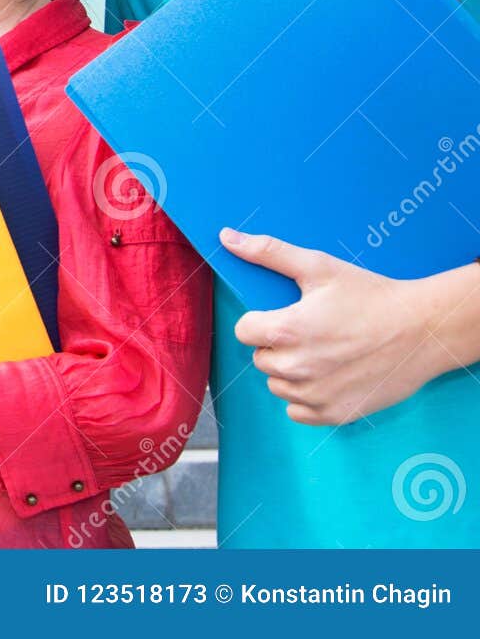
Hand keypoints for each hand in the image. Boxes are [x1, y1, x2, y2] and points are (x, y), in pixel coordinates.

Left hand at [225, 229, 459, 424]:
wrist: (424, 331)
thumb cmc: (372, 296)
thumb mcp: (319, 267)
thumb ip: (268, 252)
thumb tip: (227, 237)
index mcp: (286, 331)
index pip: (243, 331)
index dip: (260, 321)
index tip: (283, 315)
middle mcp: (297, 368)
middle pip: (260, 359)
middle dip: (276, 345)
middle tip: (311, 331)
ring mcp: (316, 395)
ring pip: (277, 385)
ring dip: (290, 372)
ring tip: (323, 352)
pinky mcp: (335, 414)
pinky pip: (297, 411)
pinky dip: (306, 397)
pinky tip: (329, 376)